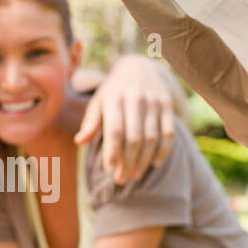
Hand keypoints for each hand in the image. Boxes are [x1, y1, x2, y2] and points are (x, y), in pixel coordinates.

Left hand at [74, 54, 175, 183]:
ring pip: (151, 138)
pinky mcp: (167, 105)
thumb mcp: (98, 101)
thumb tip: (79, 141)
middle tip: (121, 180)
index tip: (108, 171)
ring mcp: (153, 101)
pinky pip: (168, 132)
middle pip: (133, 138)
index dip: (112, 153)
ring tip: (134, 176)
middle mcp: (134, 99)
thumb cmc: (113, 91)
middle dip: (127, 163)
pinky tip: (155, 163)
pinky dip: (163, 150)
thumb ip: (90, 122)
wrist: (139, 67)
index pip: (114, 131)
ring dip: (143, 161)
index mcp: (113, 98)